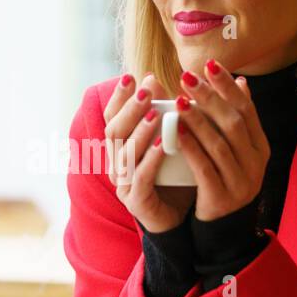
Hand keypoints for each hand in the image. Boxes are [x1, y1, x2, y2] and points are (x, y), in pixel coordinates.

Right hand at [103, 72, 196, 232]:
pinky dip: (150, 158)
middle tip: (145, 90)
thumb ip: (167, 115)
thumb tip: (163, 80)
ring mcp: (124, 184)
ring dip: (140, 131)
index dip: (118, 97)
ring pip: (125, 153)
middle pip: (114, 131)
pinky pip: (140, 177)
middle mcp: (117, 164)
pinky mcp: (135, 201)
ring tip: (156, 113)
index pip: (112, 117)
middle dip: (130, 109)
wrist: (183, 220)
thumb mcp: (174, 142)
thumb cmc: (178, 177)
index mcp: (122, 148)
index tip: (132, 76)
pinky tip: (162, 144)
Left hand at [172, 60, 269, 221]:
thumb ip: (237, 119)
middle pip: (233, 123)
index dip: (228, 86)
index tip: (210, 64)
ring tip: (177, 100)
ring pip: (219, 144)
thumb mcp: (236, 151)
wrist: (222, 229)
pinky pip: (205, 168)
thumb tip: (242, 81)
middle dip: (210, 97)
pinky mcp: (222, 197)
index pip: (246, 110)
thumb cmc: (223, 180)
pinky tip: (175, 131)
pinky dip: (190, 148)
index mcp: (260, 148)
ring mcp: (241, 182)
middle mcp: (255, 164)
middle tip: (187, 76)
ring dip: (197, 119)